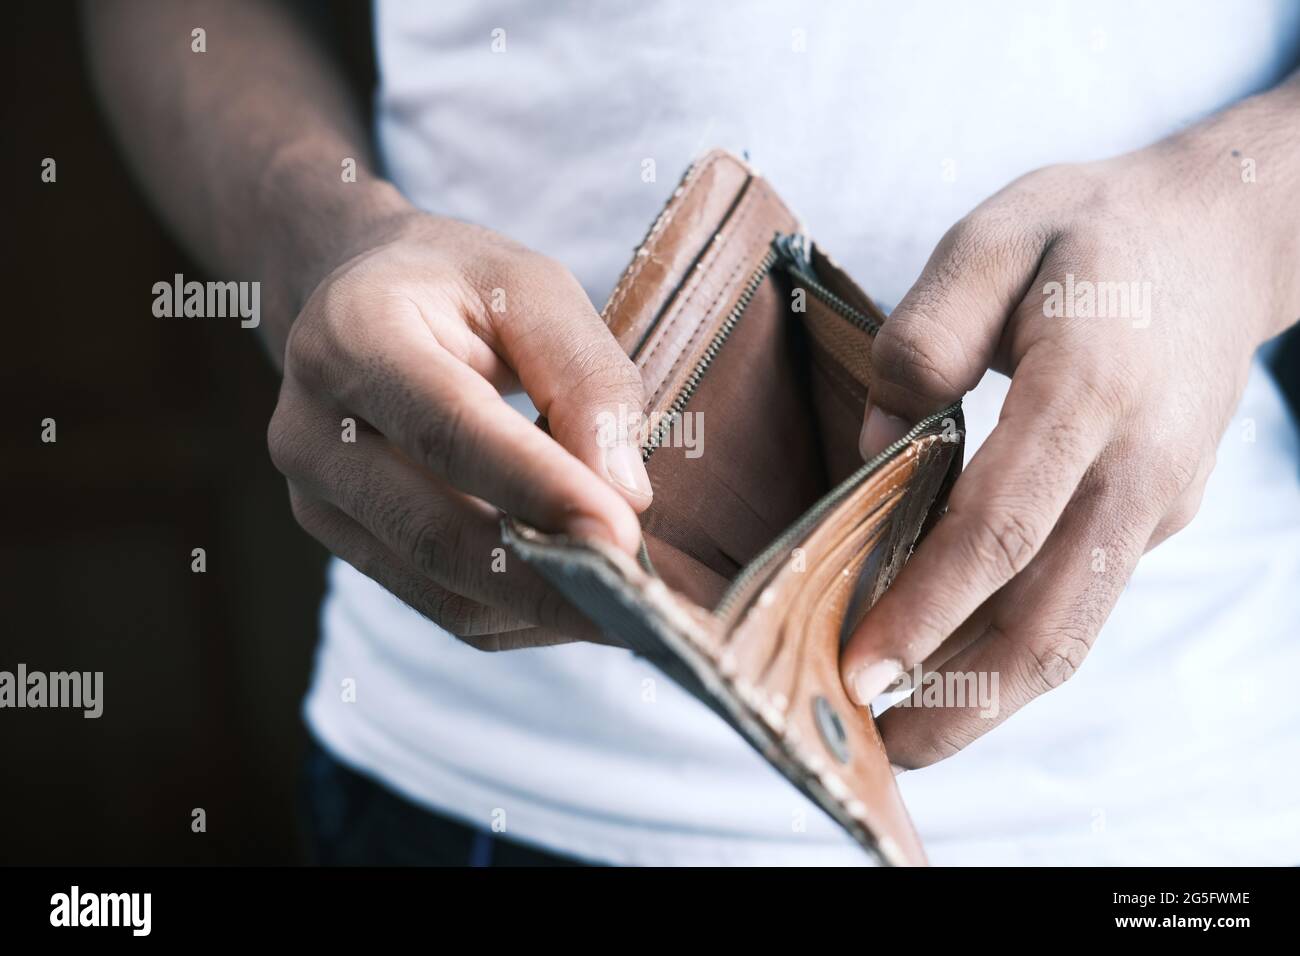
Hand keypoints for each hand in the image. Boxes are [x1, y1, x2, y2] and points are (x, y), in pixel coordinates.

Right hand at [268, 207, 653, 649]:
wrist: (361, 299)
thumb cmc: (460, 287)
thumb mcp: (534, 290)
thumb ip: (585, 378)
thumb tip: (626, 497)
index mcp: (354, 335)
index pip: (449, 429)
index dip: (538, 489)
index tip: (623, 536)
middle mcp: (314, 427)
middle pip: (435, 533)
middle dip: (548, 579)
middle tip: (642, 601)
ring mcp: (317, 498)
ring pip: (441, 591)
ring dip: (543, 608)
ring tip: (627, 604)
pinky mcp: (343, 544)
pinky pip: (443, 607)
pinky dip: (521, 615)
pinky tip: (577, 596)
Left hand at [841, 92, 1299, 767]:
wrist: (1219, 237)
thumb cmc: (1089, 231)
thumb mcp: (994, 237)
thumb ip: (926, 336)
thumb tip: (878, 445)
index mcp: (1090, 386)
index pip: (1003, 525)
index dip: (928, 606)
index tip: (859, 665)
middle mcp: (1136, 465)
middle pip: (1050, 616)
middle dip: (961, 697)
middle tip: (876, 746)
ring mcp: (1156, 500)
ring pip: (1073, 626)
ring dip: (990, 695)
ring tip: (907, 731)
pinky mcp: (1154, 516)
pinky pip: (1080, 597)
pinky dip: (1015, 644)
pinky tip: (952, 658)